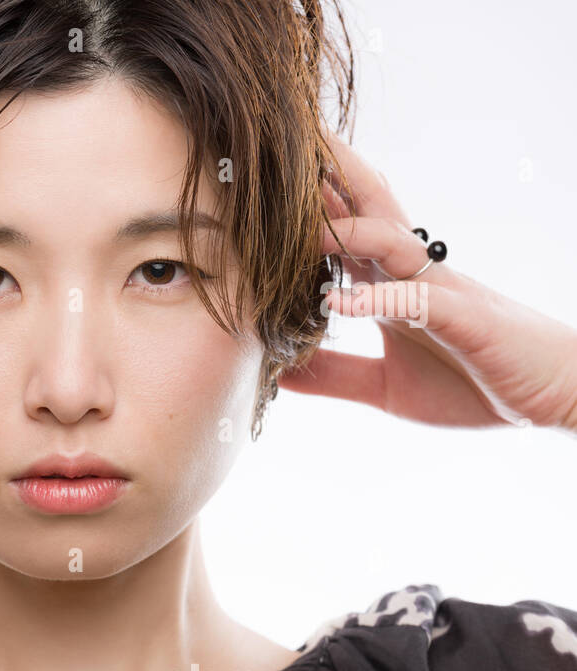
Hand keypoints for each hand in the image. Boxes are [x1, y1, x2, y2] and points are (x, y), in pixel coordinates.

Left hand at [278, 129, 576, 434]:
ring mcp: (439, 291)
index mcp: (389, 286)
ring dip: (344, 229)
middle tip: (279, 145)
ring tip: (296, 225)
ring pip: (391, 240)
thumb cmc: (473, 382)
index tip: (254, 182)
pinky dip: (380, 299)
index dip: (301, 207)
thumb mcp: (385, 388)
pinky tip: (342, 302)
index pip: (340, 233)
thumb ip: (334, 374)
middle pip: (365, 211)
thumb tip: (277, 372)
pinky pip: (419, 301)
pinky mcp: (465, 319)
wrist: (553, 396)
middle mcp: (410, 275)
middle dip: (325, 179)